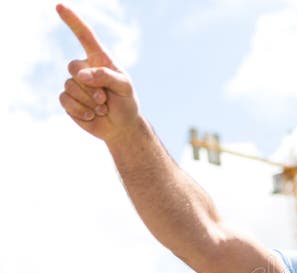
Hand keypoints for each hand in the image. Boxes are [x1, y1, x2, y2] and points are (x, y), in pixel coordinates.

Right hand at [56, 4, 139, 141]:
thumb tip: (82, 75)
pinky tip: (92, 115)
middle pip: (74, 68)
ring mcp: (74, 84)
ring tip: (102, 107)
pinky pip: (65, 100)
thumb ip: (107, 76)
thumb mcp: (125, 87)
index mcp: (99, 60)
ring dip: (89, 101)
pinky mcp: (68, 100)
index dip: (73, 21)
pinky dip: (80, 110)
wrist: (121, 127)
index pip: (85, 36)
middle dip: (92, 86)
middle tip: (106, 98)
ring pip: (70, 86)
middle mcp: (84, 69)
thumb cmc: (126, 103)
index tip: (60, 6)